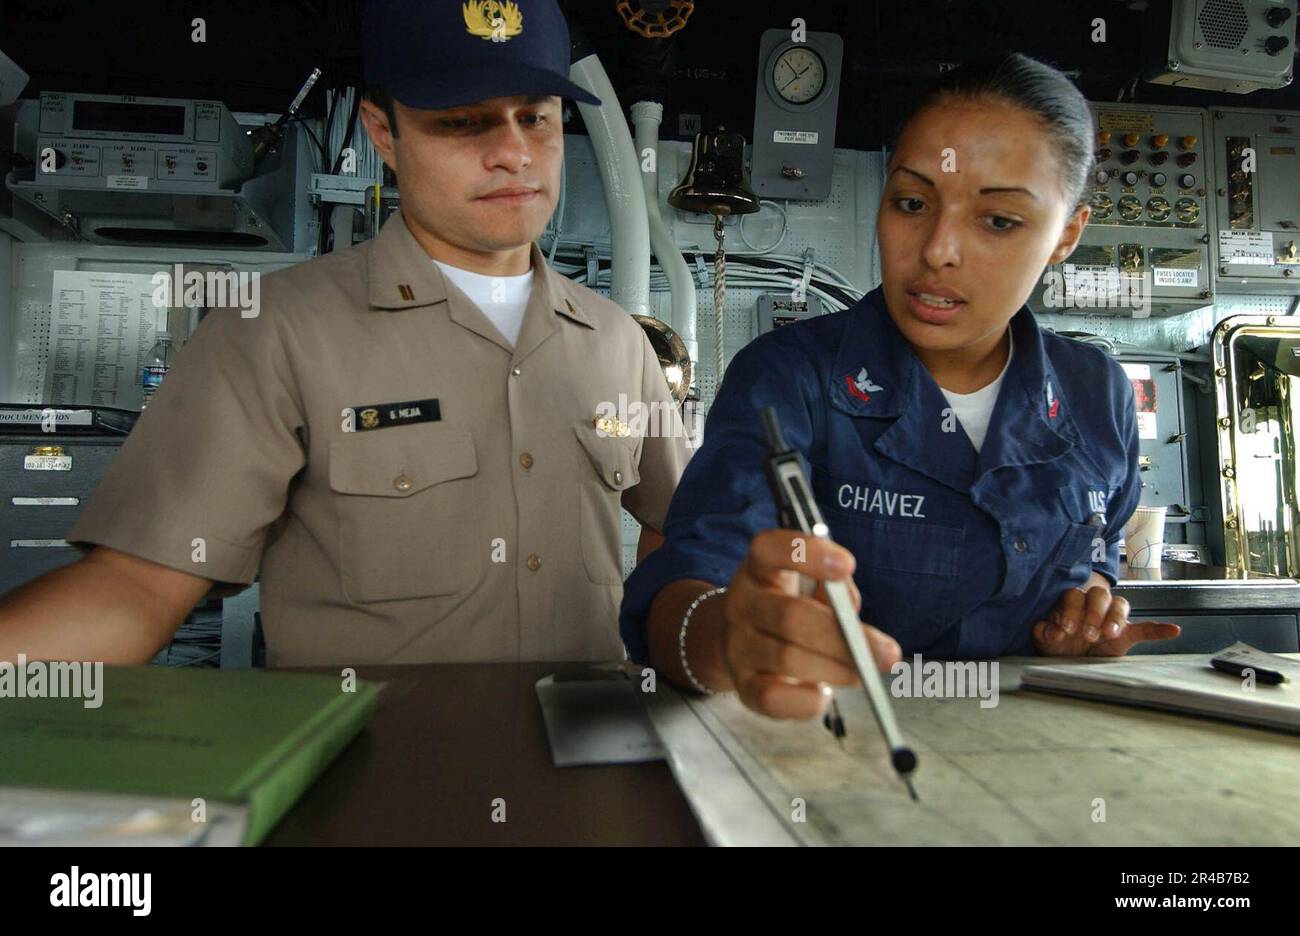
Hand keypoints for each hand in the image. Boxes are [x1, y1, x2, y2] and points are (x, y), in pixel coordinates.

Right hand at [720, 529, 901, 718]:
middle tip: (888, 653)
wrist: (740, 641)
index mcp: (758, 569)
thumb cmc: (791, 608)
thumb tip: (852, 614)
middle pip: (791, 616)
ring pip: (787, 658)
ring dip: (836, 669)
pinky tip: (823, 694)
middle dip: (845, 636)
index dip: (806, 553)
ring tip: (864, 673)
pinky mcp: (741, 685)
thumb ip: (836, 591)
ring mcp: (737, 646)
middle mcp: (741, 604)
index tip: (847, 565)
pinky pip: (770, 698)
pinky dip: (804, 701)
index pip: (770, 550)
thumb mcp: (812, 586)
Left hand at [1033, 572, 1180, 655]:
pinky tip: (1173, 631)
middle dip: (1094, 613)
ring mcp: (1111, 618)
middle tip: (1087, 633)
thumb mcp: (1044, 639)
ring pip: (1119, 605)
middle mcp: (1093, 605)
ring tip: (1109, 634)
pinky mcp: (1126, 634)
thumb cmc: (1057, 642)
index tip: (1066, 628)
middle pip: (1099, 596)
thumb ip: (1043, 632)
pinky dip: (1159, 629)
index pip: (1075, 596)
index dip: (1071, 610)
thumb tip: (1051, 631)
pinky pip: (1145, 628)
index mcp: (1072, 602)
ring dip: (1115, 618)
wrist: (1068, 658)